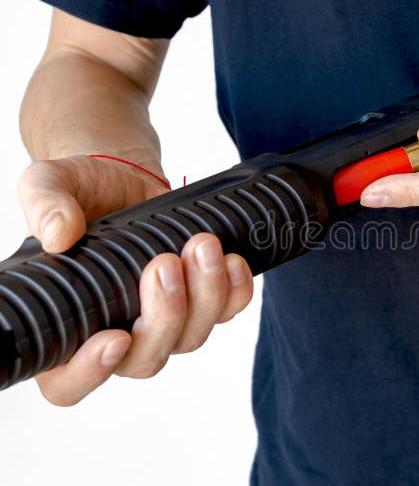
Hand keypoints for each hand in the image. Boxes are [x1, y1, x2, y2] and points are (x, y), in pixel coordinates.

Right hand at [18, 154, 253, 405]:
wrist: (122, 176)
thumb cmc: (78, 189)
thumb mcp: (48, 184)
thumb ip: (44, 206)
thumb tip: (59, 236)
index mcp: (64, 322)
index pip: (67, 381)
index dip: (90, 373)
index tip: (115, 338)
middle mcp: (114, 332)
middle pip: (145, 361)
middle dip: (164, 316)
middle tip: (166, 263)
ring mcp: (162, 321)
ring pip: (191, 338)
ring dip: (205, 295)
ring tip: (202, 245)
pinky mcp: (199, 301)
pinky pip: (227, 312)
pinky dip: (236, 290)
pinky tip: (231, 259)